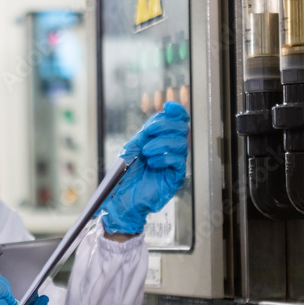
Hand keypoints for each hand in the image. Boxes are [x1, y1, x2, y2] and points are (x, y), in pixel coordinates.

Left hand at [99, 101, 189, 234]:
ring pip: (180, 143)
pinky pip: (178, 161)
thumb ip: (147, 131)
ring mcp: (175, 163)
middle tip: (148, 133)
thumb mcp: (133, 147)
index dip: (176, 111)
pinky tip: (152, 162)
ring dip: (161, 143)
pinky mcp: (176, 177)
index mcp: (163, 140)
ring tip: (146, 152)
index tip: (167, 106)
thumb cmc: (126, 174)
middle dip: (164, 126)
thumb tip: (160, 115)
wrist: (121, 197)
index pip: (178, 121)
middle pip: (182, 128)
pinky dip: (164, 157)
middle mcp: (172, 150)